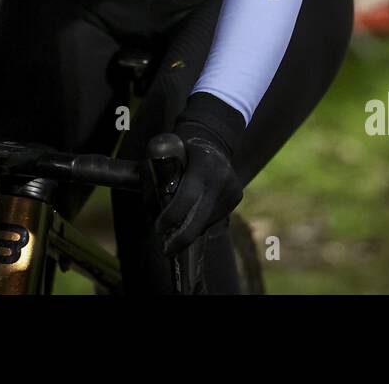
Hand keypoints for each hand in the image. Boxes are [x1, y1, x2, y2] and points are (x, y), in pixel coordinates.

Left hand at [153, 92, 245, 257]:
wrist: (212, 140)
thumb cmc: (181, 150)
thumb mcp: (167, 156)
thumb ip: (158, 180)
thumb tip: (151, 212)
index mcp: (203, 163)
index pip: (187, 196)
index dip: (172, 216)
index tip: (158, 229)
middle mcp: (222, 177)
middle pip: (200, 217)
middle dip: (181, 237)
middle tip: (165, 249)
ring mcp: (232, 188)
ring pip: (206, 220)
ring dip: (189, 229)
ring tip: (174, 230)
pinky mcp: (236, 196)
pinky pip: (214, 217)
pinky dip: (200, 221)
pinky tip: (192, 215)